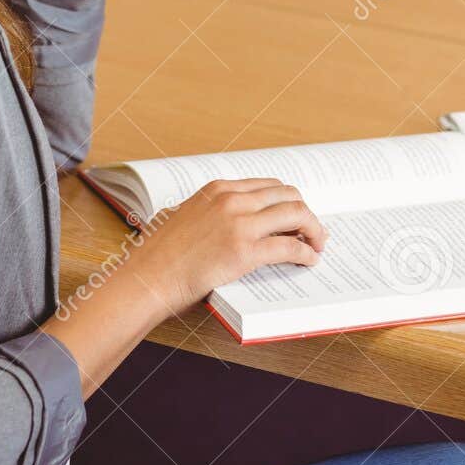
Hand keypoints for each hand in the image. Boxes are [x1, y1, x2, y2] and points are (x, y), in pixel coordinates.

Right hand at [130, 177, 329, 318]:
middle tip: (312, 230)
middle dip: (305, 212)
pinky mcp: (245, 252)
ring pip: (296, 214)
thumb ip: (202, 211)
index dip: (287, 201)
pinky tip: (309, 260)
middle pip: (287, 195)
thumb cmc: (157, 255)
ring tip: (318, 244)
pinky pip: (290, 246)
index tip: (294, 215)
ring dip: (314, 229)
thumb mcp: (179, 216)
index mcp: (217, 189)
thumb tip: (214, 220)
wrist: (147, 278)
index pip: (267, 186)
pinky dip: (306, 252)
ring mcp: (239, 223)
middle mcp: (231, 200)